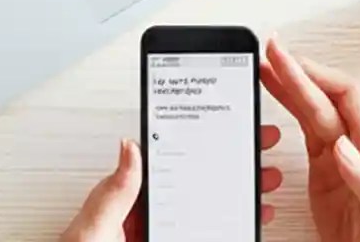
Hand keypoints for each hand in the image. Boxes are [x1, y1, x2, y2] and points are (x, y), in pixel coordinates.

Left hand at [61, 127, 284, 240]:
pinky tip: (248, 220)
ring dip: (237, 195)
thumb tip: (129, 147)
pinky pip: (208, 232)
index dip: (200, 143)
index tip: (225, 128)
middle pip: (196, 183)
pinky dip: (231, 227)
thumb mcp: (95, 226)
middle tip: (259, 151)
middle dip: (230, 166)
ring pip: (207, 209)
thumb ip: (114, 191)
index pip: (169, 162)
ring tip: (264, 185)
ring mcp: (161, 233)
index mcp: (126, 201)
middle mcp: (146, 217)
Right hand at [261, 37, 359, 241]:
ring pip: (313, 111)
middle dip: (297, 71)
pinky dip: (288, 111)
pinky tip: (276, 101)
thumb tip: (343, 145)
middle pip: (325, 98)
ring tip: (266, 67)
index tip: (288, 60)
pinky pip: (305, 133)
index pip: (346, 98)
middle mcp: (358, 151)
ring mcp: (340, 163)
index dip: (316, 74)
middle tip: (270, 50)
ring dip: (290, 86)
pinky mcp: (325, 176)